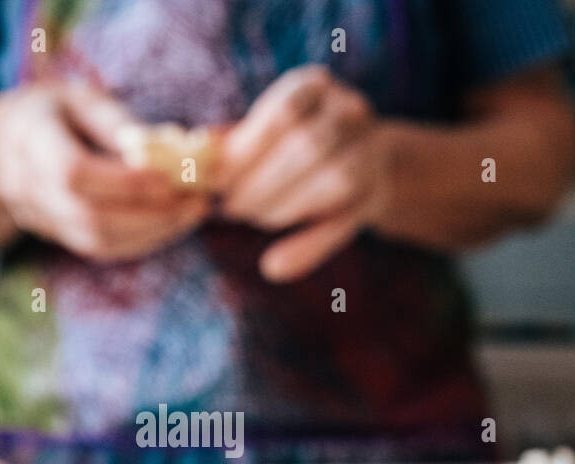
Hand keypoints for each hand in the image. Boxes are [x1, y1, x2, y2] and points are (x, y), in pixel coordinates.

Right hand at [0, 83, 209, 261]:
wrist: (10, 145)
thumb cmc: (58, 113)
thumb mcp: (83, 100)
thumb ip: (116, 125)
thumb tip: (164, 154)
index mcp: (30, 138)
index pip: (74, 173)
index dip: (125, 182)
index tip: (171, 178)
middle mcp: (26, 184)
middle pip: (90, 216)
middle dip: (151, 213)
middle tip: (198, 201)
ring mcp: (38, 217)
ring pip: (98, 241)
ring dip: (154, 232)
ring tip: (193, 212)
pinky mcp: (57, 236)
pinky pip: (101, 249)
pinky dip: (141, 241)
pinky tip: (171, 224)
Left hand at [218, 66, 388, 281]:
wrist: (363, 156)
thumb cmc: (295, 141)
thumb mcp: (265, 131)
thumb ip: (235, 141)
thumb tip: (198, 149)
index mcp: (316, 86)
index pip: (283, 113)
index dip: (246, 149)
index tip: (216, 180)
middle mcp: (351, 111)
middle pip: (307, 147)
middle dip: (260, 184)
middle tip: (229, 208)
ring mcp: (371, 152)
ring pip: (332, 180)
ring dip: (281, 208)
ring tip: (253, 217)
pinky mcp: (376, 195)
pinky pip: (342, 225)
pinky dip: (306, 250)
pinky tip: (274, 266)